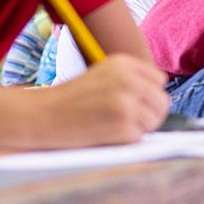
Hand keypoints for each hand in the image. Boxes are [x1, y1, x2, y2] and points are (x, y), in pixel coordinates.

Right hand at [39, 54, 169, 146]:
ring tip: (113, 127)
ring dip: (139, 129)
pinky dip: (126, 140)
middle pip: (162, 101)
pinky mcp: (122, 124)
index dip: (149, 96)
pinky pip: (140, 136)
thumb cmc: (71, 99)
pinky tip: (106, 134)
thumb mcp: (102, 75)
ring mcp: (126, 101)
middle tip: (127, 122)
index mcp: (124, 63)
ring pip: (154, 120)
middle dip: (149, 115)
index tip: (134, 104)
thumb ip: (131, 80)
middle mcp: (128, 79)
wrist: (41, 115)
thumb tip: (161, 98)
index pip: (159, 80)